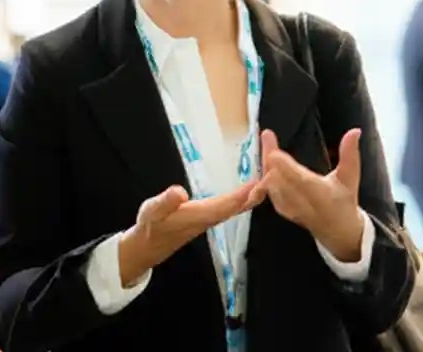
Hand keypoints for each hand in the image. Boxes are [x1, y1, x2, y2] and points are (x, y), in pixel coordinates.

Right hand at [117, 182, 265, 286]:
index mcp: (201, 215)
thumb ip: (166, 202)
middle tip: (275, 174)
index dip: (245, 193)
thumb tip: (180, 191)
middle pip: (240, 206)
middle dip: (257, 192)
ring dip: (252, 194)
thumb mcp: (152, 212)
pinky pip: (231, 206)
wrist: (147, 247)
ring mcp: (210, 219)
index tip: (262, 180)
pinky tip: (247, 189)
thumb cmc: (150, 227)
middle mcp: (210, 218)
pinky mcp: (207, 218)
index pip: (228, 204)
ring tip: (266, 177)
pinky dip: (242, 197)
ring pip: (237, 207)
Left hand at [259, 128, 363, 260]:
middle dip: (271, 158)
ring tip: (267, 141)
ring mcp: (291, 209)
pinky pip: (270, 192)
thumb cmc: (345, 200)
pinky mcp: (283, 210)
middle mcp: (303, 204)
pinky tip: (267, 158)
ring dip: (267, 164)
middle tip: (267, 135)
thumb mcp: (351, 177)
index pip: (301, 181)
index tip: (275, 153)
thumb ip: (350, 154)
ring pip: (272, 186)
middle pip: (281, 181)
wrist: (338, 230)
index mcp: (321, 196)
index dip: (286, 168)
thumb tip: (355, 131)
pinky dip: (266, 175)